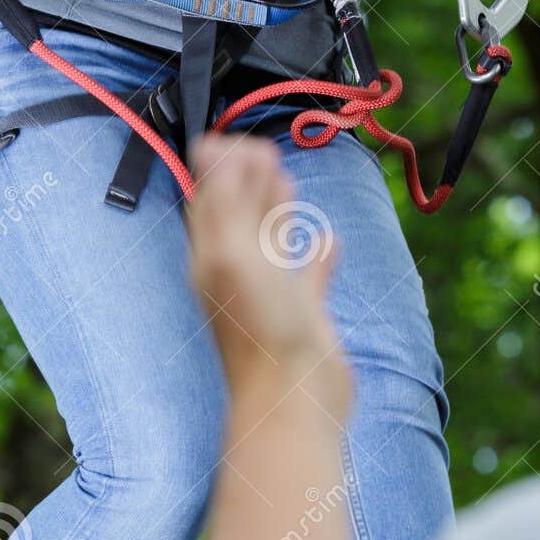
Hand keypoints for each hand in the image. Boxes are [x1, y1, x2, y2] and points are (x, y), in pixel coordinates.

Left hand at [186, 132, 347, 419]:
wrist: (293, 397)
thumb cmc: (258, 329)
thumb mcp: (232, 251)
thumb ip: (225, 200)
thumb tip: (212, 149)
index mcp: (212, 253)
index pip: (210, 195)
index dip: (224, 166)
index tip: (246, 142)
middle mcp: (238, 269)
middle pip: (239, 213)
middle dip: (249, 180)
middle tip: (262, 151)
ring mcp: (272, 292)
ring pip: (273, 241)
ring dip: (279, 210)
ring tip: (286, 182)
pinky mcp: (304, 313)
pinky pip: (308, 276)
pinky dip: (317, 256)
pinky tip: (328, 242)